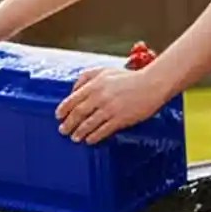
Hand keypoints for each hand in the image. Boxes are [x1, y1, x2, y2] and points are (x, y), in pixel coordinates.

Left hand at [56, 67, 170, 144]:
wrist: (151, 84)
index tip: (59, 116)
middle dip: (68, 124)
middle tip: (63, 130)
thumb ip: (87, 77)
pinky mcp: (120, 119)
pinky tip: (89, 140)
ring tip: (75, 137)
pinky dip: (94, 136)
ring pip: (88, 124)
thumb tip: (73, 90)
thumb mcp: (105, 71)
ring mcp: (110, 109)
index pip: (73, 99)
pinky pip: (103, 130)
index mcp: (95, 84)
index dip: (63, 109)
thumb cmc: (129, 77)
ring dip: (79, 132)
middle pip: (78, 113)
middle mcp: (100, 97)